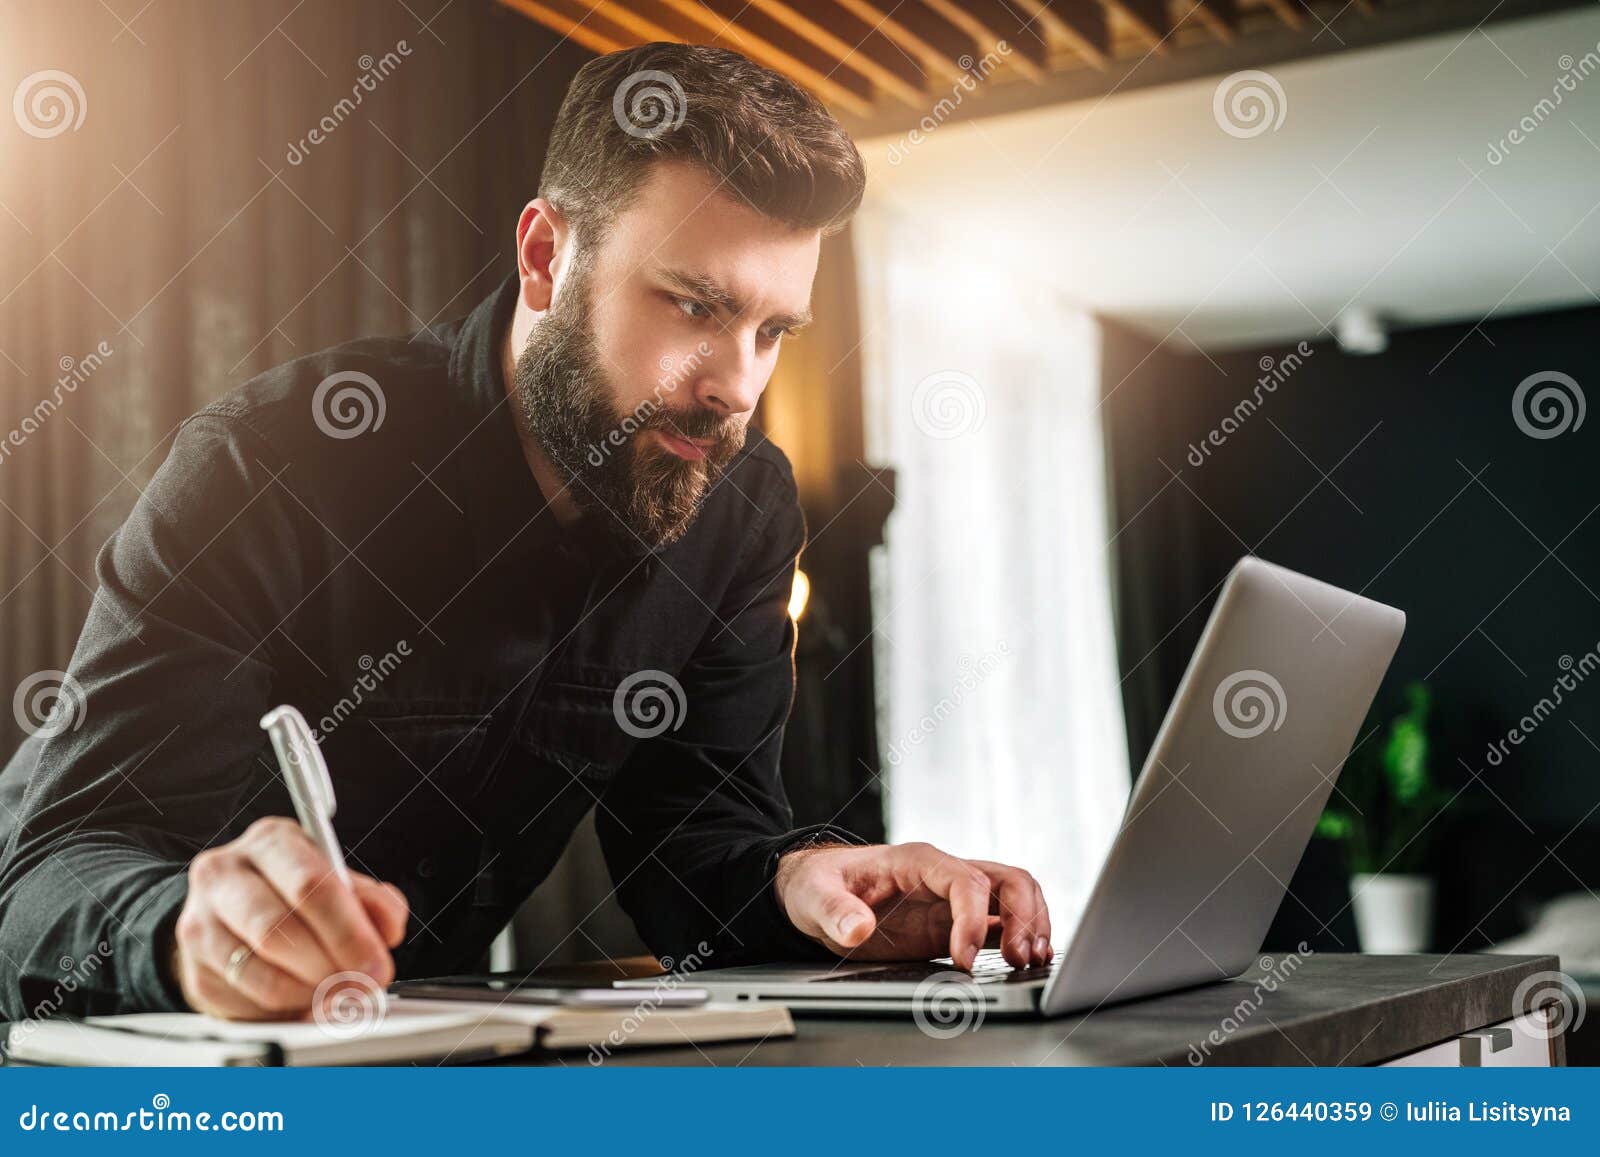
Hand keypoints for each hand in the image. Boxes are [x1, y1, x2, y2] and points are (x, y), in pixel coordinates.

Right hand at [168, 816, 408, 1019]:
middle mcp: (225, 874)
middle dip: (330, 966)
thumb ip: (372, 901)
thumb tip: (387, 932)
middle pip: (278, 929)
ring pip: (259, 971)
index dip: (348, 930)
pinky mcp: (196, 971)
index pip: (310, 884)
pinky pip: (246, 1002)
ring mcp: (200, 923)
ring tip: (336, 992)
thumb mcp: (339, 881)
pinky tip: (304, 999)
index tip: (376, 961)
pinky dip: (285, 1009)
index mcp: (270, 842)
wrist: (234, 916)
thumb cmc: (295, 894)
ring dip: (309, 992)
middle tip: (360, 985)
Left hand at [774, 841, 1051, 970]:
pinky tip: (1027, 963)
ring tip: (1032, 962)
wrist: (817, 892)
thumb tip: (858, 929)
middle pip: (1007, 880)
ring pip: (1015, 897)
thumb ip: (836, 910)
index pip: (965, 880)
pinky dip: (1021, 938)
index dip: (973, 919)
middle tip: (1020, 960)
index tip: (963, 959)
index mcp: (917, 861)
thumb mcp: (816, 895)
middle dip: (1023, 918)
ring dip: (1032, 926)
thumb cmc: (818, 884)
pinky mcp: (954, 923)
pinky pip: (1001, 923)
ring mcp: (953, 899)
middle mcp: (944, 875)